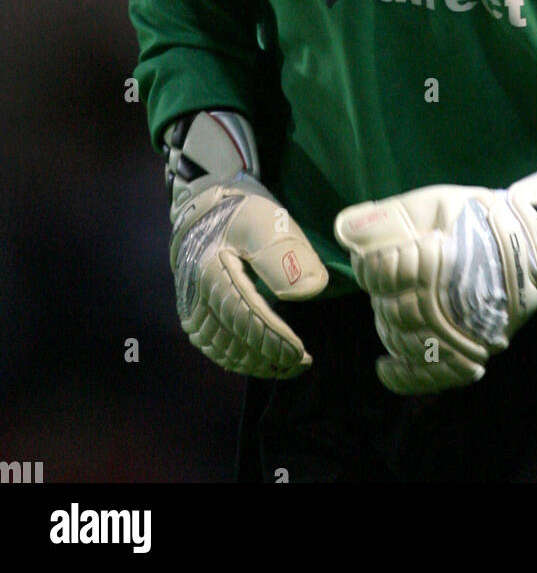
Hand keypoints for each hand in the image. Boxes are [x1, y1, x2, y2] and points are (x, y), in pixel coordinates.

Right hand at [165, 111, 327, 377]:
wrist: (208, 206)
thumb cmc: (243, 213)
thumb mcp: (267, 222)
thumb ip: (286, 256)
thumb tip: (308, 291)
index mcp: (214, 269)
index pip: (245, 316)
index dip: (273, 340)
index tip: (300, 353)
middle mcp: (196, 293)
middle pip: (233, 338)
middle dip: (268, 356)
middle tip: (301, 363)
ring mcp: (191, 304)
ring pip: (221, 348)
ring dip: (254, 363)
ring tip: (286, 366)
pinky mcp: (192, 311)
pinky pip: (211, 345)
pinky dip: (234, 359)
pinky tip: (257, 362)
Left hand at [333, 162, 536, 393]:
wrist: (530, 245)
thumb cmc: (475, 219)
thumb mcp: (431, 203)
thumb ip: (385, 218)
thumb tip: (343, 233)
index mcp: (436, 260)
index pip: (377, 274)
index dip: (372, 265)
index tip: (381, 256)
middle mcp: (447, 303)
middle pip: (387, 308)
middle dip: (382, 293)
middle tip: (393, 277)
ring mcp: (460, 334)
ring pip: (402, 339)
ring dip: (389, 323)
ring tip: (392, 305)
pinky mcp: (472, 353)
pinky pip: (430, 375)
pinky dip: (402, 375)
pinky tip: (384, 368)